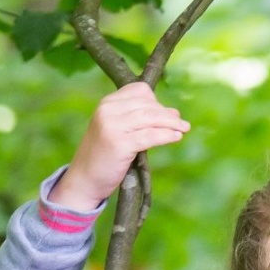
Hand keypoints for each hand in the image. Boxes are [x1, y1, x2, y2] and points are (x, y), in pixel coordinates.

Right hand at [49, 82, 189, 210]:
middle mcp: (108, 110)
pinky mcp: (120, 144)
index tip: (167, 114)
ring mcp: (113, 126)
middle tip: (182, 124)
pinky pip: (150, 136)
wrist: (84, 179)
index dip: (156, 101)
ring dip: (171, 123)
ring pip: (150, 118)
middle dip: (167, 114)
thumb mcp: (116, 130)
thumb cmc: (104, 156)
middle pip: (147, 104)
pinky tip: (176, 137)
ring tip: (184, 129)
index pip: (139, 91)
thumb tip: (173, 113)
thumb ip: (137, 119)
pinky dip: (166, 135)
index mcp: (107, 103)